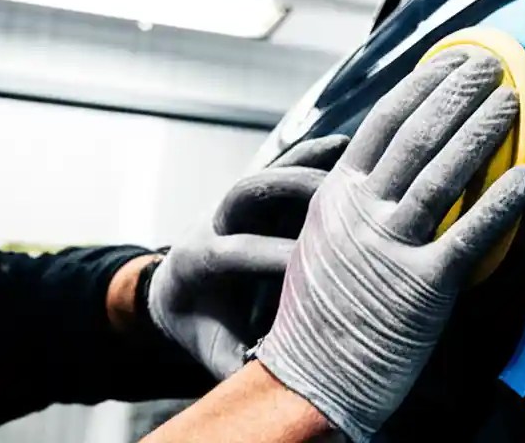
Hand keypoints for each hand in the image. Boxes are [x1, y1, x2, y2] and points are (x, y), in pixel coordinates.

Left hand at [147, 135, 349, 378]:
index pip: (234, 250)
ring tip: (351, 159)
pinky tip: (349, 147)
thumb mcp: (211, 347)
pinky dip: (313, 153)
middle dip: (291, 194)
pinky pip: (283, 161)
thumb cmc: (198, 324)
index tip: (313, 266)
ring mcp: (233, 200)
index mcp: (197, 261)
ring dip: (307, 163)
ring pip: (267, 169)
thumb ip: (239, 360)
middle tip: (340, 200)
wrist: (172, 291)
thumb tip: (279, 376)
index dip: (270, 255)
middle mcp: (212, 220)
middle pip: (245, 193)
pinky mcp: (255, 188)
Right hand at [257, 49, 524, 441]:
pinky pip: (470, 235)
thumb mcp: (324, 238)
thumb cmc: (321, 310)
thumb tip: (398, 160)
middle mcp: (360, 213)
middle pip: (417, 137)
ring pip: (443, 175)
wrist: (306, 378)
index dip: (423, 86)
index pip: (383, 123)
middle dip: (459, 94)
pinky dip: (501, 203)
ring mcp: (389, 247)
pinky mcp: (421, 286)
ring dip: (483, 132)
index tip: (452, 59)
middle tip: (493, 66)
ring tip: (514, 102)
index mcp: (336, 196)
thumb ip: (356, 198)